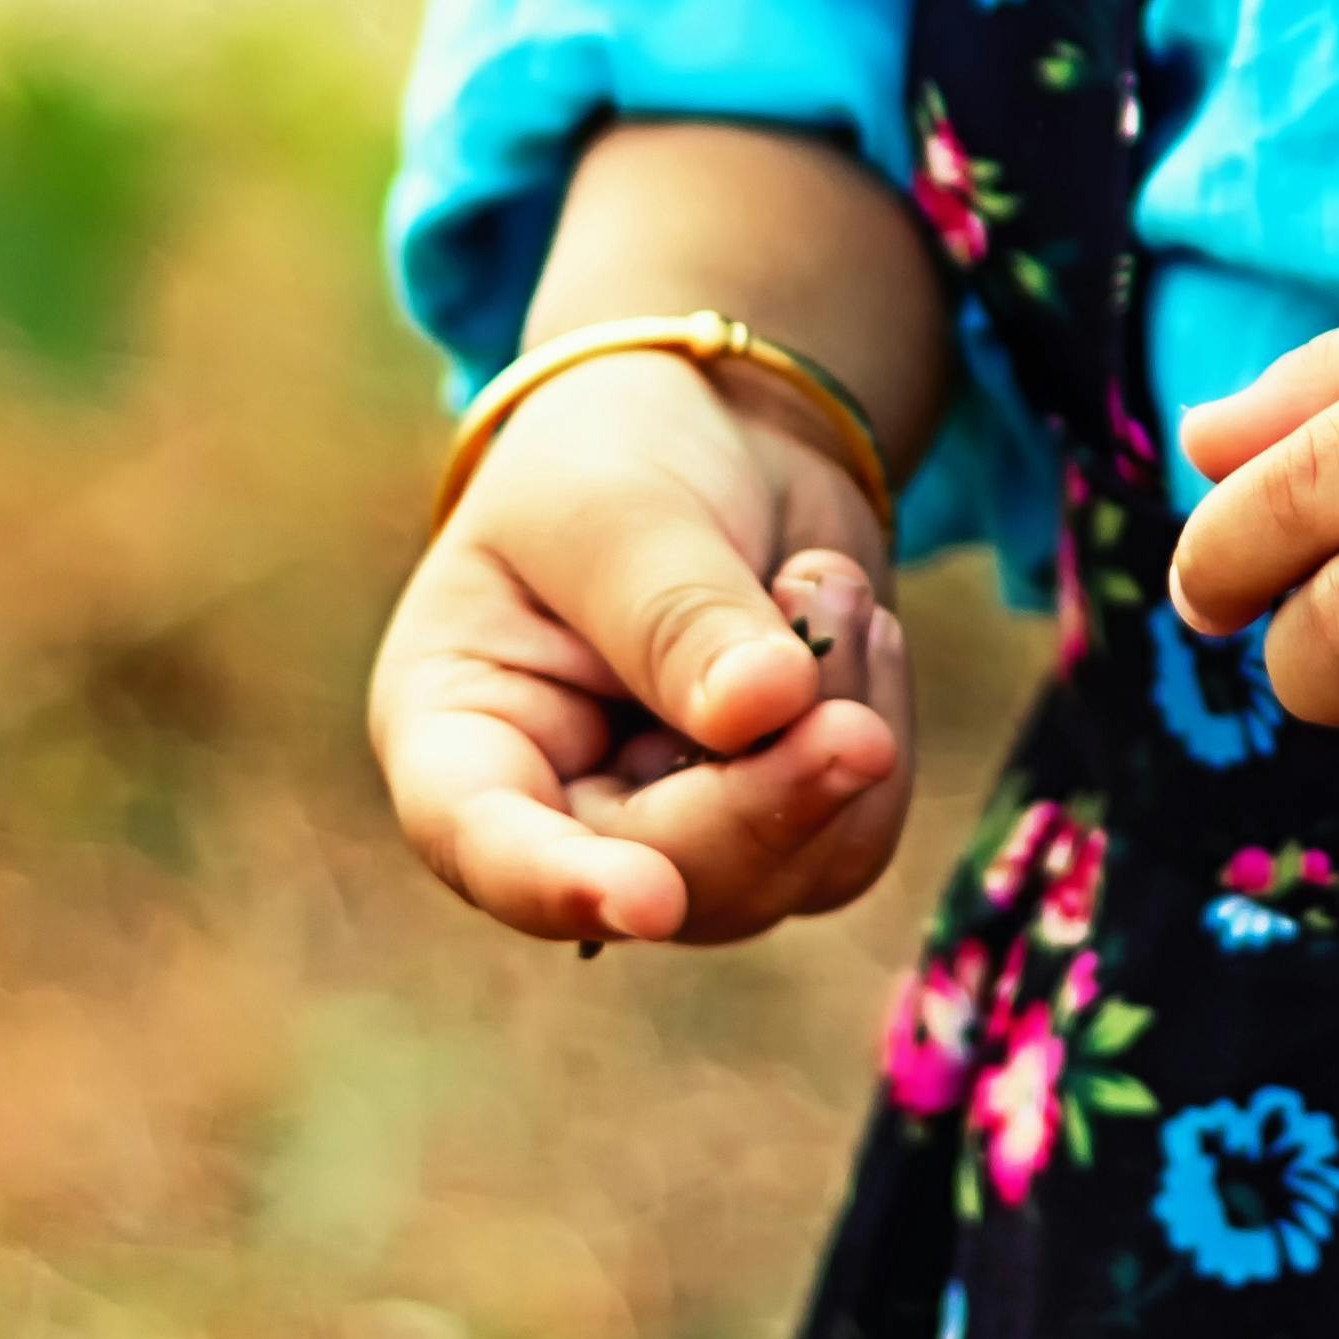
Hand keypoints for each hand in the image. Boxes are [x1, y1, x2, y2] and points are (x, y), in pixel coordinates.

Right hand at [369, 347, 917, 952]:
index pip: (480, 840)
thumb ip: (674, 613)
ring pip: (773, 876)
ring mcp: (670, 835)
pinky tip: (857, 628)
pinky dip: (881, 724)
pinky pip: (851, 839)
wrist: (721, 435)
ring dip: (837, 730)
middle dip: (766, 799)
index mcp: (457, 731)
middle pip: (659, 876)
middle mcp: (554, 812)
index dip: (557, 885)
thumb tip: (763, 710)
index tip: (650, 902)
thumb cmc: (619, 459)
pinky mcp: (774, 828)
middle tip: (855, 725)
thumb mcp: (617, 508)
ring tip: (826, 581)